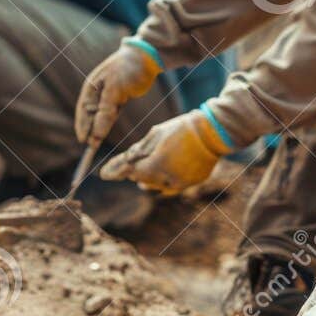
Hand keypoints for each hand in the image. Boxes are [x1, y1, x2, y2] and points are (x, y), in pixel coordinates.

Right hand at [75, 42, 161, 145]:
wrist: (145, 58)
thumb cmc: (127, 69)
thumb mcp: (115, 90)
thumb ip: (105, 111)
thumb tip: (96, 132)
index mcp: (91, 87)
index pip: (83, 110)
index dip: (82, 126)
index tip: (84, 141)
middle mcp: (97, 91)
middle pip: (89, 114)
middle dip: (89, 130)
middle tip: (91, 146)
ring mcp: (107, 94)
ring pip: (99, 115)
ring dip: (98, 128)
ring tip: (96, 143)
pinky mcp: (118, 97)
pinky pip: (110, 112)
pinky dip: (107, 122)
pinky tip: (105, 131)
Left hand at [99, 109, 229, 194]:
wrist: (212, 133)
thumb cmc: (180, 129)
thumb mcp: (155, 135)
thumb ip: (136, 152)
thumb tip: (119, 165)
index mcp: (156, 166)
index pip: (130, 172)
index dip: (116, 171)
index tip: (103, 174)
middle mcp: (167, 180)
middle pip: (142, 180)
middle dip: (135, 172)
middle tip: (126, 166)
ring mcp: (180, 184)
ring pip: (156, 186)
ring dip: (149, 177)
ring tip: (148, 166)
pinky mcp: (191, 184)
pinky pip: (171, 186)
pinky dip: (164, 179)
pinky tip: (164, 170)